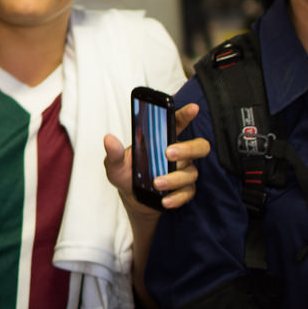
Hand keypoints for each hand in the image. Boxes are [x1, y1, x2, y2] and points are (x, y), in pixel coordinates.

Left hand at [102, 102, 206, 218]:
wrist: (132, 199)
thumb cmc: (127, 175)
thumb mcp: (116, 164)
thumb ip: (114, 153)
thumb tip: (108, 139)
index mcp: (163, 140)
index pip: (178, 123)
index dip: (186, 115)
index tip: (193, 108)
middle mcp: (179, 155)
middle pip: (198, 146)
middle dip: (187, 148)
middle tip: (168, 153)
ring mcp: (184, 172)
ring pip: (190, 172)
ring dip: (174, 178)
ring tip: (157, 183)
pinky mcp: (184, 190)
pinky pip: (188, 193)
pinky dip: (177, 197)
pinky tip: (165, 200)